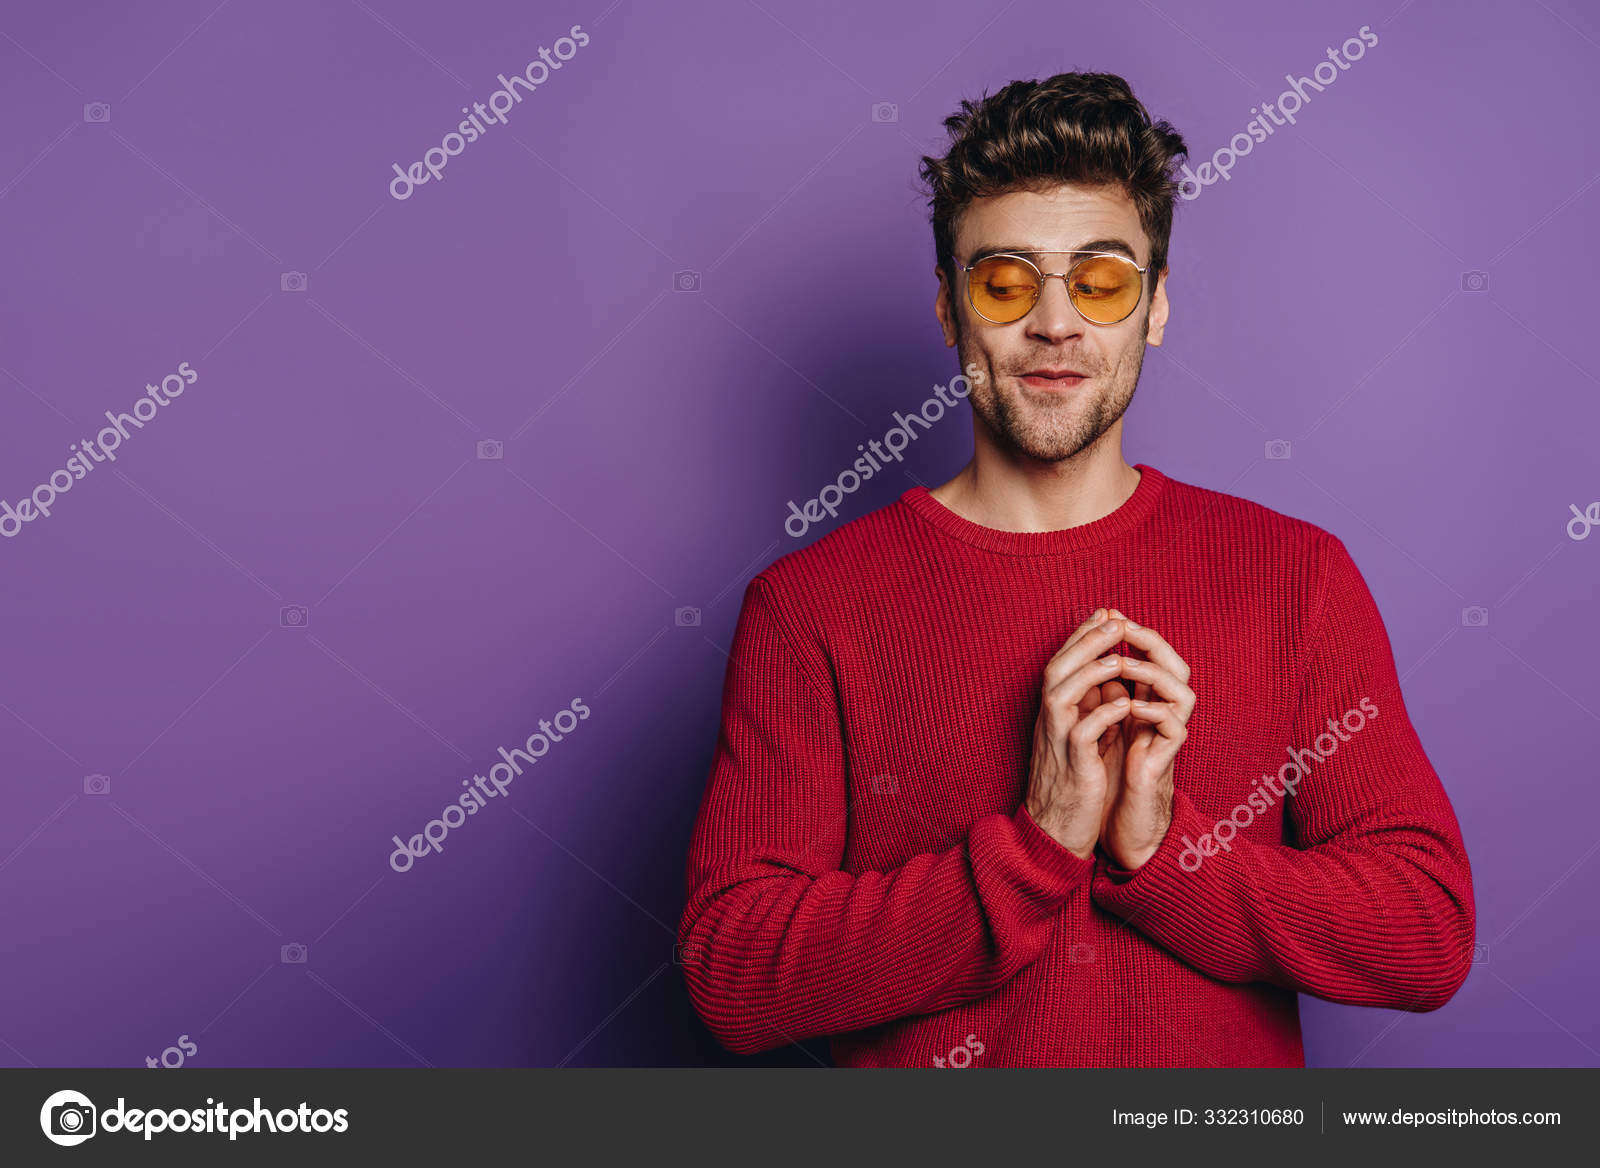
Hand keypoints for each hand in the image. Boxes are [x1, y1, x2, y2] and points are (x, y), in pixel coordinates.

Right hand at [1024, 610, 1135, 858]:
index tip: (1105, 613)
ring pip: (1063, 694)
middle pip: (1058, 670)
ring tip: (1119, 652)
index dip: (1082, 637)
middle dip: (1085, 641)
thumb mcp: (1082, 740)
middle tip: (1113, 619)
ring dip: (1091, 670)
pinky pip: (1082, 734)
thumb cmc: (1073, 784)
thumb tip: (1111, 681)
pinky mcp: (1072, 768)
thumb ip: (1092, 710)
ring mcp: (1058, 743)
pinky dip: (1102, 714)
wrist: (1055, 831)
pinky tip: (1124, 702)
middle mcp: (1050, 723)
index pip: (1063, 664)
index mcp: (1053, 714)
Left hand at [1099, 619, 1193, 870]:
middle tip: (1123, 627)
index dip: (1132, 631)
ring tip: (1124, 663)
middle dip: (1150, 642)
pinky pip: (1173, 726)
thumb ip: (1105, 685)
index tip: (1107, 613)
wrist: (1121, 811)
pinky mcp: (1169, 756)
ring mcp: (1171, 732)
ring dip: (1152, 674)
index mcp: (1150, 697)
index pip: (1151, 654)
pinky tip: (1130, 705)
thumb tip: (1092, 646)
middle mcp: (1166, 710)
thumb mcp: (1103, 716)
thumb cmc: (1111, 763)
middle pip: (1175, 663)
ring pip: (1181, 691)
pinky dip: (1153, 712)